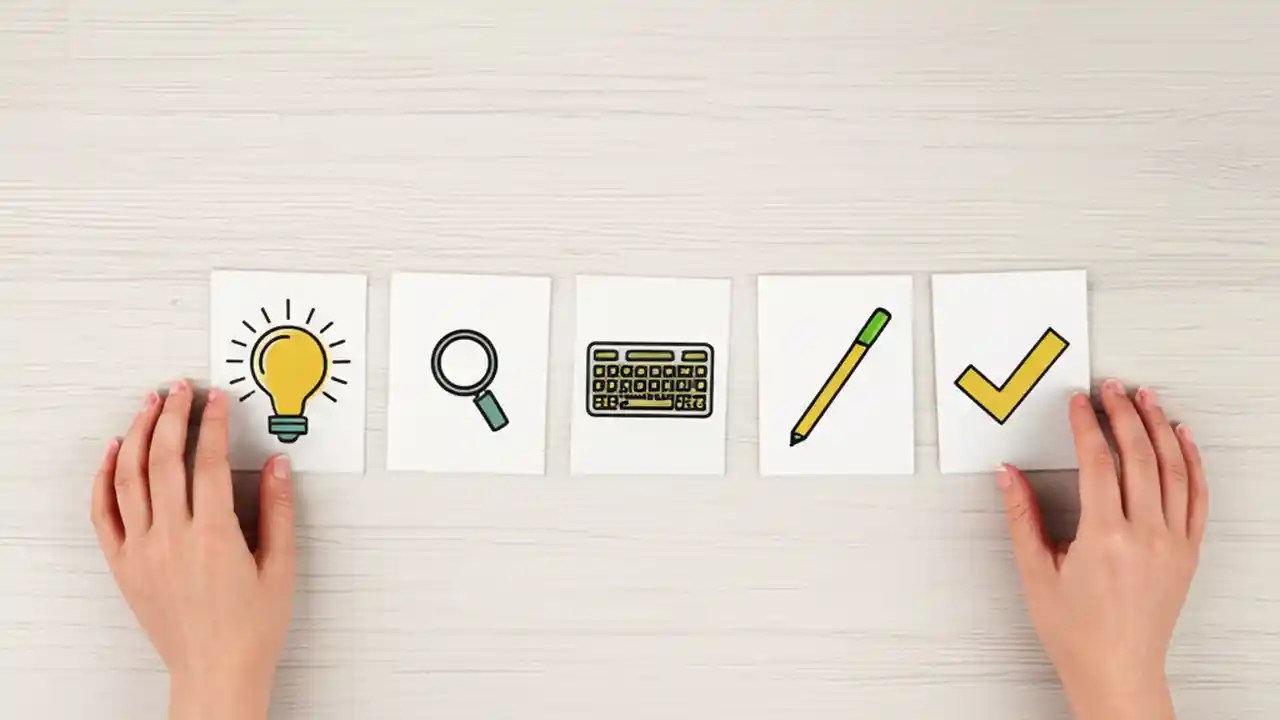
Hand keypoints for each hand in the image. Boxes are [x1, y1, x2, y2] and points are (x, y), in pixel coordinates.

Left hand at [91, 380, 296, 719]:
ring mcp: (141, 552)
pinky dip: (105, 478)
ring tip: (149, 407)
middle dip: (173, 416)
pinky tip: (115, 453)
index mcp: (213, 537)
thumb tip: (278, 466)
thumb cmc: (251, 627)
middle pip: (164, 460)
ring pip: (130, 478)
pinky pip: (104, 513)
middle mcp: (171, 539)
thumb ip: (279, 511)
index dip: (212, 424)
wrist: (215, 671)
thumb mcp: (280, 567)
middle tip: (181, 390)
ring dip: (138, 435)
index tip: (218, 400)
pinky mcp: (124, 565)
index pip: (207, 462)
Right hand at [998, 380, 1206, 719]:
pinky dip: (1192, 462)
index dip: (1087, 425)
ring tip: (1146, 400)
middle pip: (1139, 457)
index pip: (1098, 463)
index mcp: (1105, 538)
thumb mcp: (1036, 573)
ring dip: (1160, 428)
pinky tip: (1182, 440)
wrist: (1118, 671)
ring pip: (1173, 470)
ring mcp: (1172, 543)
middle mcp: (1145, 536)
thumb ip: (1021, 518)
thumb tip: (1007, 475)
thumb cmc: (1076, 631)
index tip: (1079, 402)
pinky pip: (1197, 497)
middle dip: (1124, 415)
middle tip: (1112, 388)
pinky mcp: (1188, 553)